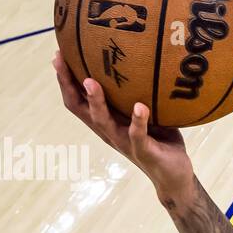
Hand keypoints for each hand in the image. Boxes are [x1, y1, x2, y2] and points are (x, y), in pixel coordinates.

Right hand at [53, 53, 194, 203]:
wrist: (173, 177)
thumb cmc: (159, 141)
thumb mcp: (144, 114)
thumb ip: (137, 94)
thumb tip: (139, 61)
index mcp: (106, 121)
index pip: (78, 99)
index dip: (65, 79)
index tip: (59, 55)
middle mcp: (109, 132)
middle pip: (80, 108)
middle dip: (68, 84)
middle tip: (61, 60)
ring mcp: (125, 142)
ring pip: (103, 122)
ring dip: (96, 102)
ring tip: (90, 82)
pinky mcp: (144, 152)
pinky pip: (138, 136)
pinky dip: (138, 122)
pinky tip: (139, 107)